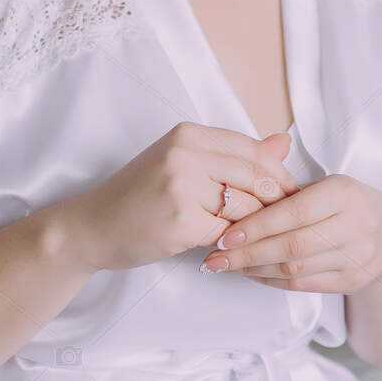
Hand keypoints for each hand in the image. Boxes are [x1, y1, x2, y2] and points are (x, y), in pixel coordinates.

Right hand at [57, 121, 299, 273]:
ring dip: (255, 225)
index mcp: (189, 134)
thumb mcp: (184, 164)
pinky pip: (228, 231)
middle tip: (283, 220)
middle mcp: (185, 152)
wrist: (91, 226)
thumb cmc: (139, 197)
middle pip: (256, 176)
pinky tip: (226, 247)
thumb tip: (285, 143)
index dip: (279, 174)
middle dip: (276, 201)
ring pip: (247, 206)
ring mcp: (182, 185)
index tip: (290, 193)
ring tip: (251, 235)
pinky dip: (234, 241)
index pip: (253, 149)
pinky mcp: (181, 219)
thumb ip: (234, 155)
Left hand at [199, 173, 381, 293]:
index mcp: (345, 193)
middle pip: (293, 245)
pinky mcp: (353, 281)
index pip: (296, 211)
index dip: (258, 225)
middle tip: (214, 258)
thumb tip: (234, 185)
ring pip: (296, 268)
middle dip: (248, 253)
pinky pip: (303, 284)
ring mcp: (357, 257)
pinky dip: (272, 279)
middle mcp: (356, 226)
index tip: (225, 234)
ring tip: (226, 266)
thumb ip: (283, 184)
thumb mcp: (323, 184)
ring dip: (255, 269)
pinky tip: (250, 273)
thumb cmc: (343, 203)